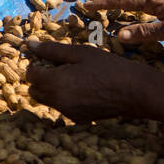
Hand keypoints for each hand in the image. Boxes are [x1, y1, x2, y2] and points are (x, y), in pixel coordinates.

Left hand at [23, 40, 163, 122]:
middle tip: (56, 67)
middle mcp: (57, 101)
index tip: (46, 58)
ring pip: (47, 101)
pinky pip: (62, 107)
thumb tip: (28, 45)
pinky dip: (64, 98)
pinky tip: (82, 88)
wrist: (134, 91)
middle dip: (40, 79)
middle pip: (34, 91)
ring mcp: (68, 112)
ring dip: (51, 89)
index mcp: (55, 83)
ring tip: (71, 76)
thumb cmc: (107, 66)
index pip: (30, 75)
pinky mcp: (78, 118)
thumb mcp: (79, 52)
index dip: (35, 64)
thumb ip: (52, 50)